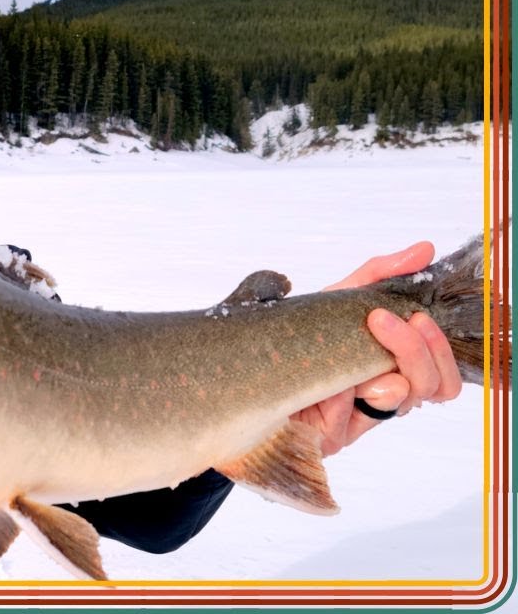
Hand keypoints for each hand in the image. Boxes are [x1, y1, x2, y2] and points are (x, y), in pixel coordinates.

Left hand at [291, 242, 462, 455]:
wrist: (244, 366)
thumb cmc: (298, 335)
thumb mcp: (338, 298)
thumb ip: (379, 275)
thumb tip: (425, 249)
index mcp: (393, 367)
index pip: (443, 372)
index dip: (439, 347)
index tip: (416, 314)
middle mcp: (383, 395)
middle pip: (435, 386)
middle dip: (416, 348)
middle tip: (381, 319)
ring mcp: (359, 418)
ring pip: (405, 400)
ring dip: (385, 366)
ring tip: (353, 347)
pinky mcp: (331, 436)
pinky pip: (352, 418)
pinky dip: (342, 394)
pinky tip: (326, 382)